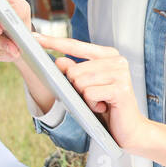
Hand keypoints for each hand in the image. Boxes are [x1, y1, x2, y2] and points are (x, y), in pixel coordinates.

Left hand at [33, 35, 150, 152]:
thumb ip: (74, 73)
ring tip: (99, 103)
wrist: (130, 129)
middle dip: (77, 88)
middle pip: (75, 69)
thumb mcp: (86, 88)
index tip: (35, 37)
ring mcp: (121, 73)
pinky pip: (89, 94)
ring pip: (80, 82)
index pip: (76, 46)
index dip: (54, 42)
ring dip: (85, 98)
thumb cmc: (108, 107)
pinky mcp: (121, 89)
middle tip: (92, 97)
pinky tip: (103, 108)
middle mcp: (117, 60)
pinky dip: (92, 105)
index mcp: (108, 55)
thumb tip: (59, 61)